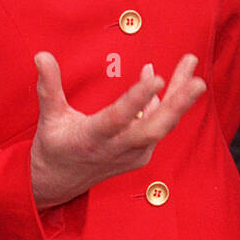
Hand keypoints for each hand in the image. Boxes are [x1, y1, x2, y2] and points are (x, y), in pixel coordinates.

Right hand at [29, 52, 206, 209]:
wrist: (58, 184)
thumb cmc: (54, 145)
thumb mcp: (49, 117)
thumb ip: (48, 86)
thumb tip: (41, 54)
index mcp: (91, 139)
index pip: (118, 119)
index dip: (138, 99)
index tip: (156, 77)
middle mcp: (116, 149)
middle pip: (154, 128)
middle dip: (178, 105)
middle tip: (198, 81)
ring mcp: (132, 154)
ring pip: (162, 124)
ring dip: (179, 96)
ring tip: (190, 62)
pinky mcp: (141, 155)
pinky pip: (158, 125)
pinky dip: (166, 102)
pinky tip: (170, 78)